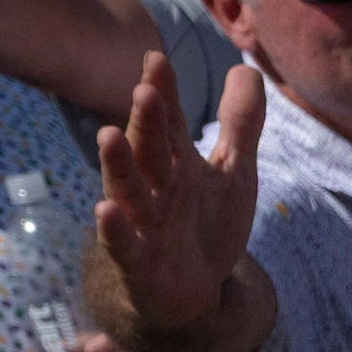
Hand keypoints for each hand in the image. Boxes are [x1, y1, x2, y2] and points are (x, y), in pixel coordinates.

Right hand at [92, 55, 259, 327]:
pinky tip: (105, 209)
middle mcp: (154, 188)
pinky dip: (114, 229)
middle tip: (146, 89)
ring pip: (128, 191)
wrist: (194, 292)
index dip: (164, 94)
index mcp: (176, 164)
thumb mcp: (233, 172)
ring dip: (118, 165)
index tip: (157, 59)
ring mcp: (143, 224)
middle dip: (147, 122)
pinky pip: (122, 245)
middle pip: (149, 151)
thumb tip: (247, 69)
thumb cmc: (206, 224)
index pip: (168, 124)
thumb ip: (240, 124)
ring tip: (109, 134)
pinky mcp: (137, 263)